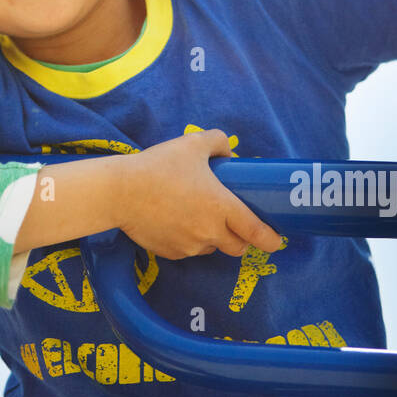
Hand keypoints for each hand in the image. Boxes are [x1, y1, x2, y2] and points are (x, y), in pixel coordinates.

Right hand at [119, 128, 283, 260]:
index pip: (256, 232)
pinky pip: (187, 249)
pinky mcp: (170, 253)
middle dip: (241, 239)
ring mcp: (189, 246)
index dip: (270, 239)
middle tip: (235, 222)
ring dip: (212, 237)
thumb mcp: (192, 144)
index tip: (276, 240)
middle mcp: (209, 232)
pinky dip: (188, 239)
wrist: (119, 192)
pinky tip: (174, 220)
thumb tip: (230, 153)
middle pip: (237, 247)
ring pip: (211, 248)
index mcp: (221, 208)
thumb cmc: (159, 166)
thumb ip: (218, 143)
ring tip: (196, 215)